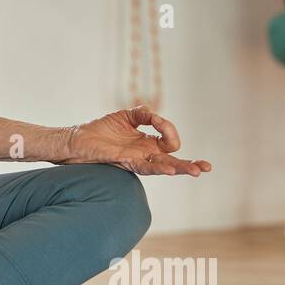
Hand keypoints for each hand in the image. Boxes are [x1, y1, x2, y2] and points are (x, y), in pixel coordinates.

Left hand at [63, 107, 211, 176]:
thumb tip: (157, 117)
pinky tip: (171, 170)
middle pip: (174, 161)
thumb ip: (144, 114)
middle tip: (207, 168)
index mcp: (148, 144)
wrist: (77, 139)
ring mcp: (137, 160)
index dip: (169, 129)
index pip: (170, 141)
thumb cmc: (100, 129)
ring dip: (180, 168)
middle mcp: (145, 154)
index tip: (157, 120)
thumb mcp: (127, 115)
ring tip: (197, 171)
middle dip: (191, 164)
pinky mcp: (125, 162)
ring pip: (164, 167)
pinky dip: (159, 168)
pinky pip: (146, 167)